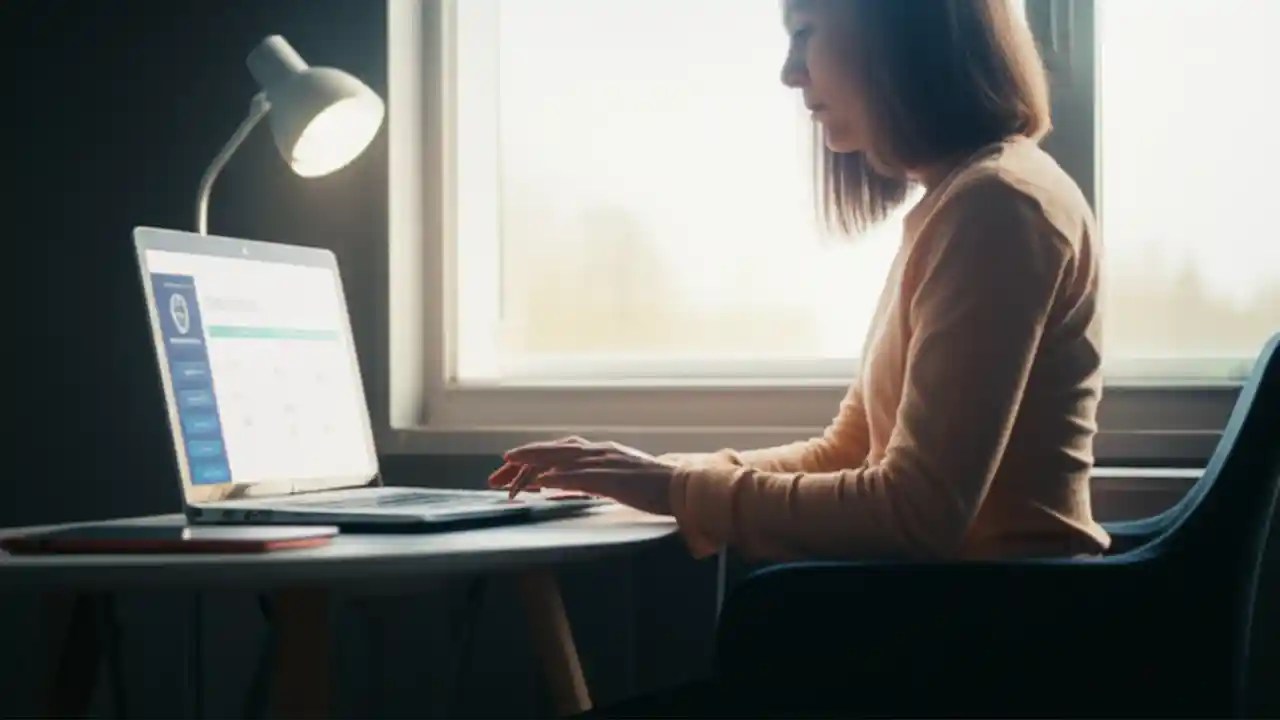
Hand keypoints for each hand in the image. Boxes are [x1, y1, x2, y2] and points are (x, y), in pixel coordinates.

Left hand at [494, 437, 676, 515]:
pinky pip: (581, 477)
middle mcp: (598, 451)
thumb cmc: (651, 487)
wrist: (683, 487)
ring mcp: (605, 462)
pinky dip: (558, 478)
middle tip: (495, 475)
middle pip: (551, 451)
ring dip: (532, 466)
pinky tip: (541, 483)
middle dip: (521, 461)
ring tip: (508, 472)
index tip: (505, 470)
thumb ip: (586, 480)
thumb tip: (554, 486)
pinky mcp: (613, 478)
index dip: (529, 458)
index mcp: (598, 451)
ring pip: (561, 459)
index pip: (556, 451)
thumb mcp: (613, 480)